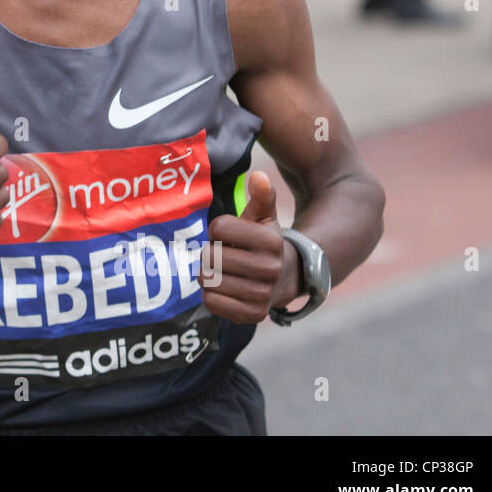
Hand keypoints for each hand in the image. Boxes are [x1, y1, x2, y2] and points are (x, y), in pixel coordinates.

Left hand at [201, 171, 291, 323]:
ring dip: (207, 273)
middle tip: (222, 255)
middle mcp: (270, 269)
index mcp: (271, 241)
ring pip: (208, 279)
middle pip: (210, 255)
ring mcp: (262, 294)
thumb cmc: (263, 243)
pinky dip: (210, 294)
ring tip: (222, 271)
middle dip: (210, 253)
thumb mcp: (264, 218)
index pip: (218, 228)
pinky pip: (211, 302)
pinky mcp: (252, 315)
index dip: (217, 230)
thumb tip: (259, 176)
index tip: (228, 236)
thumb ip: (261, 195)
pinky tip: (223, 288)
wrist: (284, 278)